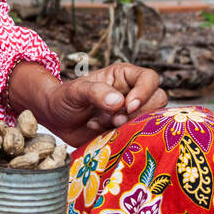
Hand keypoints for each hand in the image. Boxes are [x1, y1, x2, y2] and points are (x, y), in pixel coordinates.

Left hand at [41, 62, 167, 146]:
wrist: (55, 119)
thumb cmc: (64, 98)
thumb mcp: (75, 91)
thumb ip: (95, 92)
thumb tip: (119, 102)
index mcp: (123, 77)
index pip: (150, 79)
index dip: (144, 92)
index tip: (127, 106)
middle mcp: (131, 94)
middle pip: (158, 101)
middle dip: (138, 113)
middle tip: (114, 119)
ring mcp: (131, 114)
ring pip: (150, 120)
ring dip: (129, 125)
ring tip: (101, 123)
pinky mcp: (127, 130)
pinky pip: (137, 135)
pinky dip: (119, 136)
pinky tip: (98, 130)